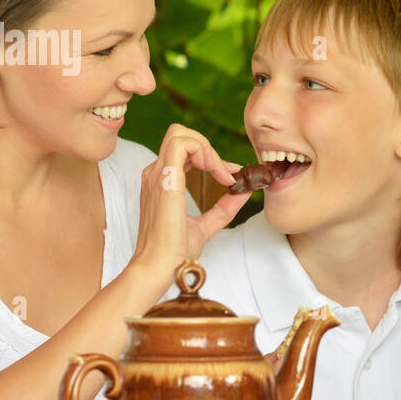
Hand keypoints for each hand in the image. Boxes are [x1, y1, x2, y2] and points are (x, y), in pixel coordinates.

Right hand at [133, 124, 249, 280]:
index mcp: (161, 181)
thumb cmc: (175, 250)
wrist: (160, 265)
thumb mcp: (205, 225)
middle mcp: (156, 173)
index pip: (184, 151)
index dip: (211, 157)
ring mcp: (157, 174)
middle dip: (209, 147)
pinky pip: (181, 144)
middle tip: (227, 173)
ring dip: (207, 148)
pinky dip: (204, 151)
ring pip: (179, 134)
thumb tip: (244, 191)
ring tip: (222, 173)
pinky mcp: (165, 179)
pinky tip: (218, 174)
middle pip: (180, 135)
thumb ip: (224, 208)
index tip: (231, 178)